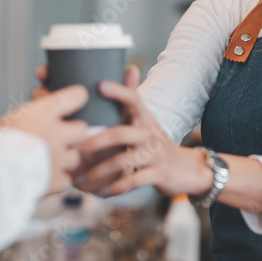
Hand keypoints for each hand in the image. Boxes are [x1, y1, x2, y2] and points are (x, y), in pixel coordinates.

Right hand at [0, 86, 90, 194]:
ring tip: (49, 160)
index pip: (77, 96)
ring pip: (76, 156)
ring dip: (66, 159)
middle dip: (73, 134)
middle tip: (59, 137)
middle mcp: (58, 134)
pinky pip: (67, 179)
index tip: (72, 101)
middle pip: (82, 129)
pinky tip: (46, 178)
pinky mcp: (59, 180)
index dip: (75, 98)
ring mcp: (61, 158)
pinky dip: (59, 179)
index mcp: (44, 114)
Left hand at [70, 68, 212, 198]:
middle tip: (74, 149)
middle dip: (95, 142)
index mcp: (145, 118)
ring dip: (98, 172)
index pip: (134, 99)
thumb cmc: (157, 144)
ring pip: (123, 161)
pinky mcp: (158, 174)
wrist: (187, 169)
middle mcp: (150, 133)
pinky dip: (115, 188)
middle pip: (120, 133)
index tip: (100, 85)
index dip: (119, 91)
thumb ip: (134, 100)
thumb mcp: (148, 121)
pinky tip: (101, 193)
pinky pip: (133, 181)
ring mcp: (155, 154)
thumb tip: (130, 67)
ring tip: (79, 180)